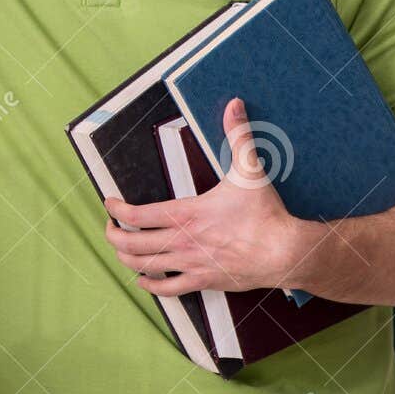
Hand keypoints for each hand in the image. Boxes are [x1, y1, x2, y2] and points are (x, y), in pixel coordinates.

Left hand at [102, 98, 312, 294]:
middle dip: (112, 234)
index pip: (135, 214)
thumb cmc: (265, 214)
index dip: (116, 209)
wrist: (285, 252)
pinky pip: (167, 289)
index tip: (109, 202)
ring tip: (120, 248)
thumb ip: (238, 135)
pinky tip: (143, 279)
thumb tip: (234, 104)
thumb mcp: (249, 170)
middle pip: (130, 243)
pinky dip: (150, 285)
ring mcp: (190, 263)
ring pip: (143, 266)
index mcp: (185, 214)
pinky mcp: (203, 281)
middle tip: (109, 226)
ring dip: (126, 257)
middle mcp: (181, 241)